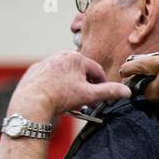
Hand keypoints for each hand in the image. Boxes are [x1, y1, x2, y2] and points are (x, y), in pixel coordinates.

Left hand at [8, 51, 130, 119]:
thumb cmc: (59, 97)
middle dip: (86, 87)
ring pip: (65, 75)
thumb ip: (108, 91)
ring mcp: (46, 62)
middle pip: (80, 72)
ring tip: (71, 103)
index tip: (102, 97)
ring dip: (71, 87)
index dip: (102, 85)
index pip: (96, 71)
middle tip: (87, 102)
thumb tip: (127, 91)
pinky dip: (55, 86)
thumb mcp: (89, 95)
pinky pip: (50, 78)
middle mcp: (60, 56)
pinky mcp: (35, 71)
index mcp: (75, 58)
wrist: (31, 103)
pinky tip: (55, 98)